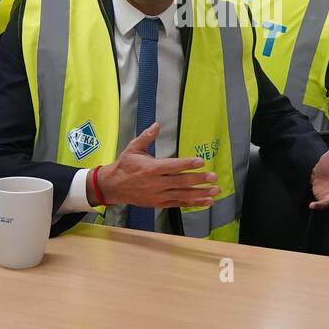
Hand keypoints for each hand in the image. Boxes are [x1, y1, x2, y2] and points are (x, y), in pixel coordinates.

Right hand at [92, 123, 218, 208]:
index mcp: (151, 168)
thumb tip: (157, 124)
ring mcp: (159, 195)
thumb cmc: (125, 165)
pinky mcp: (160, 203)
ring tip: (215, 191)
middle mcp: (156, 183)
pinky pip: (179, 203)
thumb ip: (146, 137)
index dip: (187, 164)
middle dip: (199, 179)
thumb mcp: (133, 148)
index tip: (201, 162)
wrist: (113, 187)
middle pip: (181, 181)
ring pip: (183, 195)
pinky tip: (207, 201)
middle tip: (213, 177)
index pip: (173, 166)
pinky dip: (194, 203)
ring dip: (200, 193)